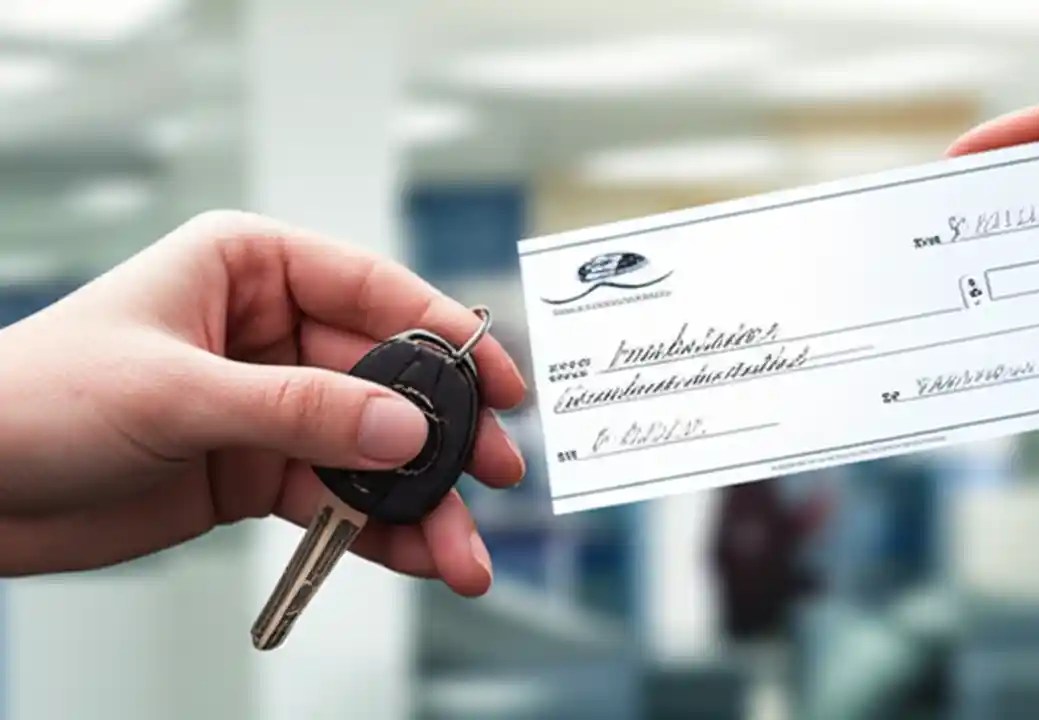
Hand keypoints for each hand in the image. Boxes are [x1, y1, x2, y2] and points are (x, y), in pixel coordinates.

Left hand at [0, 210, 525, 595]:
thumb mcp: (178, 392)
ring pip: (368, 448)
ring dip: (418, 501)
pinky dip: (376, 530)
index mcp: (251, 268)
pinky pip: (336, 496)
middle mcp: (269, 331)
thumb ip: (301, 411)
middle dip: (443, 435)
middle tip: (498, 472)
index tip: (500, 383)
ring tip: (462, 553)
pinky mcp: (257, 468)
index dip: (446, 337)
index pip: (373, 291)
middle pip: (386, 380)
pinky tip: (417, 557)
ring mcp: (268, 404)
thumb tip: (406, 431)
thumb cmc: (37, 399)